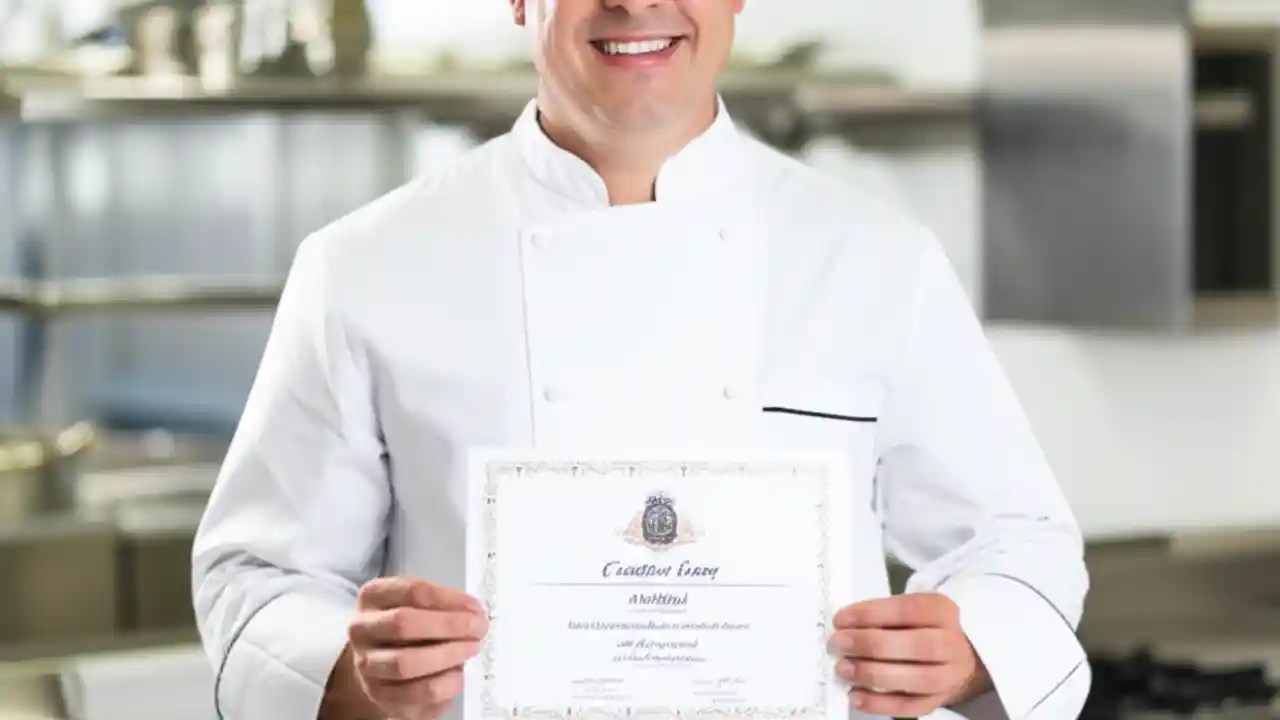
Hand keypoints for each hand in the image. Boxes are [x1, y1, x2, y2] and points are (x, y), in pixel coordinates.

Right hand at [341, 577, 488, 719]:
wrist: (381, 665)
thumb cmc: (407, 628)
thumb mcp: (419, 604)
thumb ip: (444, 604)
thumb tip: (474, 614)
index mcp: (373, 596)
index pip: (412, 592)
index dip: (449, 600)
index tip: (474, 608)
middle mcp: (362, 630)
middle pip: (403, 624)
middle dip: (448, 626)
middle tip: (477, 628)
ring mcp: (366, 665)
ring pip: (405, 663)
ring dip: (447, 655)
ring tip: (471, 649)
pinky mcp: (379, 695)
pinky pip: (415, 693)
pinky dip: (444, 683)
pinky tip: (458, 674)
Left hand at [832, 593, 990, 716]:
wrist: (956, 657)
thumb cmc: (921, 628)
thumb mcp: (910, 610)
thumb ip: (882, 614)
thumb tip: (844, 626)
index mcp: (942, 611)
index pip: (909, 610)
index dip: (872, 614)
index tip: (841, 619)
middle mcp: (951, 644)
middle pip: (916, 646)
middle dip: (871, 644)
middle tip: (839, 643)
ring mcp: (948, 676)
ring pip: (915, 679)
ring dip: (874, 674)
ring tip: (844, 669)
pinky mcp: (937, 701)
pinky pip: (910, 707)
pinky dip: (880, 704)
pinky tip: (856, 696)